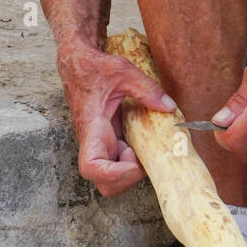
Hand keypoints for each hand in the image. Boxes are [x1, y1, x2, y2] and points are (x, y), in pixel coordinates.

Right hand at [58, 42, 175, 195]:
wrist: (77, 65)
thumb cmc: (92, 69)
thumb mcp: (122, 71)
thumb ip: (147, 89)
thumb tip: (168, 106)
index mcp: (92, 128)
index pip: (91, 167)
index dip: (113, 174)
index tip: (132, 159)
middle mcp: (94, 141)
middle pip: (104, 182)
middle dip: (127, 178)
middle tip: (143, 155)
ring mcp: (101, 144)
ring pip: (112, 177)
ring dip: (132, 170)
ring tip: (144, 147)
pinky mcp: (108, 141)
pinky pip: (120, 162)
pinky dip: (134, 160)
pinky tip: (144, 142)